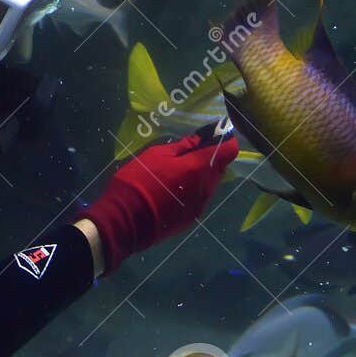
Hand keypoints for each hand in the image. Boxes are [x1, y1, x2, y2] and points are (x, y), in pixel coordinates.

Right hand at [76, 131, 237, 273]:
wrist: (126, 221)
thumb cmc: (140, 181)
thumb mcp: (157, 155)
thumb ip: (182, 147)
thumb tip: (200, 139)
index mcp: (199, 168)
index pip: (229, 150)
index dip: (223, 140)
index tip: (211, 135)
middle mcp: (206, 187)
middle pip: (220, 167)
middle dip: (210, 157)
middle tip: (188, 152)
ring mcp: (200, 205)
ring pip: (210, 183)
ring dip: (200, 174)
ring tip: (177, 171)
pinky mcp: (192, 218)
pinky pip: (200, 198)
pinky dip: (192, 190)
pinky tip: (173, 190)